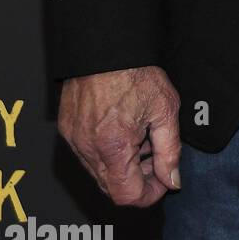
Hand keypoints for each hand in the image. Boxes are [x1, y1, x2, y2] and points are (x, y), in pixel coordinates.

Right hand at [57, 66, 181, 206]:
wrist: (107, 44)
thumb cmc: (136, 70)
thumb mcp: (165, 109)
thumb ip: (170, 150)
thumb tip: (172, 180)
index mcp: (113, 145)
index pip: (126, 195)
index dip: (149, 194)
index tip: (163, 180)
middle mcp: (88, 147)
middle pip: (111, 187)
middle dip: (137, 179)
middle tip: (155, 156)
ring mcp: (74, 138)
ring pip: (98, 172)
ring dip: (122, 165)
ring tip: (141, 138)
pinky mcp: (66, 128)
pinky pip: (86, 154)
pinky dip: (106, 152)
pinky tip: (123, 129)